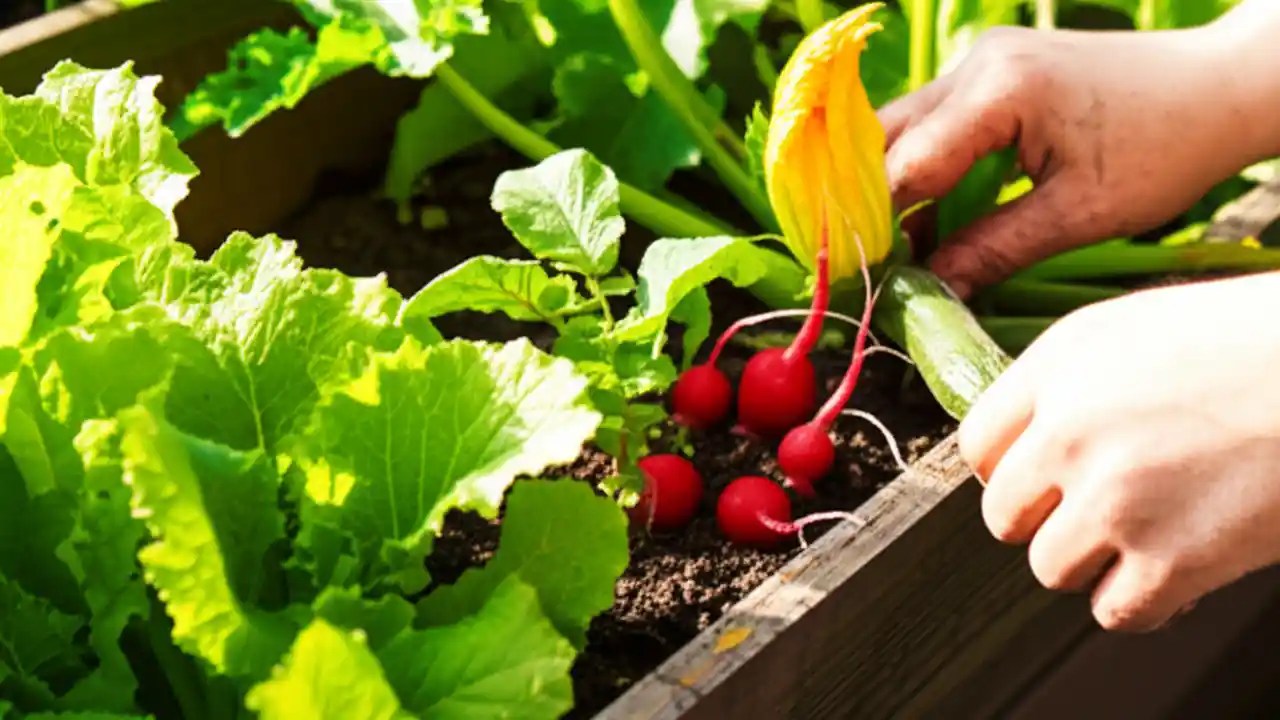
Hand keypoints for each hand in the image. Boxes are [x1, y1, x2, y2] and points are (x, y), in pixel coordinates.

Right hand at [877, 18, 1279, 297]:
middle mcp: (978, 64)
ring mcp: (984, 62)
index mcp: (998, 91)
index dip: (875, 225)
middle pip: (887, 137)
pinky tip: (930, 219)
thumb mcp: (1080, 214)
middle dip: (870, 203)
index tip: (858, 277)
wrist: (1222, 87)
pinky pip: (937, 124)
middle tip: (864, 266)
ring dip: (896, 188)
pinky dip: (926, 170)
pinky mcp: (996, 72)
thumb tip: (932, 289)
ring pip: (907, 129)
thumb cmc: (1168, 147)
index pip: (905, 164)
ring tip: (896, 252)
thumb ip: (996, 248)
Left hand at [960, 271, 1279, 630]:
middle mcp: (1073, 431)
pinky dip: (1142, 599)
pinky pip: (1114, 610)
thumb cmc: (1254, 342)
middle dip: (1045, 518)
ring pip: (1050, 567)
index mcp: (1061, 366)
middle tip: (1095, 508)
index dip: (1005, 470)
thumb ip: (1068, 379)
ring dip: (1091, 561)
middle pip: (1003, 514)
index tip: (1033, 480)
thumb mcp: (1138, 327)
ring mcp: (1117, 499)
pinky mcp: (1172, 559)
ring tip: (1144, 531)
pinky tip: (1173, 568)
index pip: (977, 445)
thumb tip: (1025, 435)